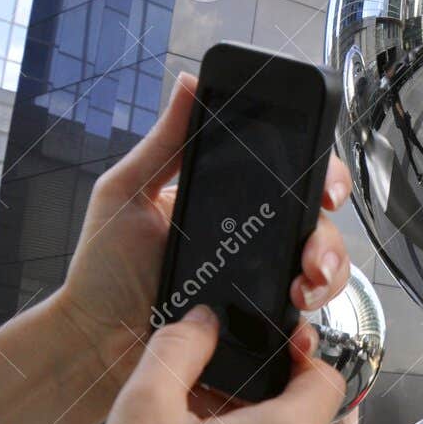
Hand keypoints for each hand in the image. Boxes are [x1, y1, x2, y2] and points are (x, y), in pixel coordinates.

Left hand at [54, 72, 352, 389]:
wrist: (92, 339)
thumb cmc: (102, 269)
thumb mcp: (126, 192)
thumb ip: (163, 142)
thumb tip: (190, 84)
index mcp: (231, 202)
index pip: (292, 178)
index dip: (322, 179)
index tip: (325, 190)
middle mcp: (254, 242)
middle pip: (318, 227)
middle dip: (330, 239)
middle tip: (312, 254)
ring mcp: (260, 285)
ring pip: (323, 274)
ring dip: (327, 278)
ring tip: (302, 289)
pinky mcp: (258, 327)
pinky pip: (301, 325)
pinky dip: (307, 329)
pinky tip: (295, 331)